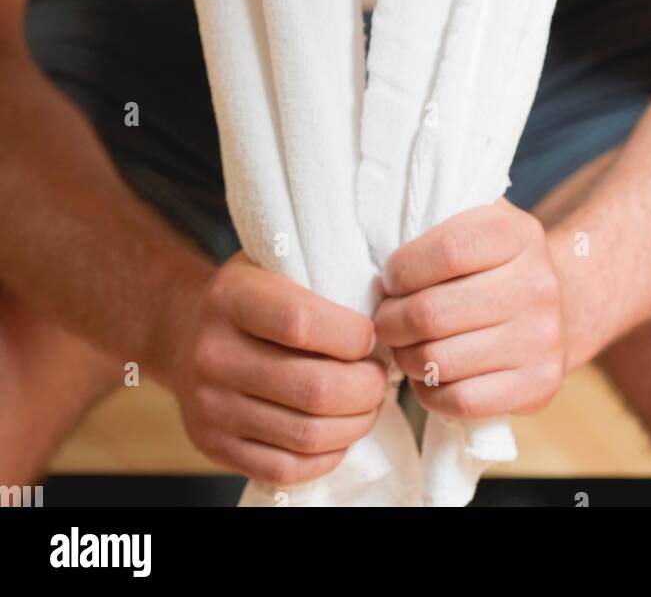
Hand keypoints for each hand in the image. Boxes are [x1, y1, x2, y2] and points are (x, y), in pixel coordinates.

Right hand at [161, 251, 387, 488]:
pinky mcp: (213, 445)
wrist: (182, 332)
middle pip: (313, 388)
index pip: (302, 323)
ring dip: (354, 424)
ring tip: (367, 403)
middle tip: (380, 377)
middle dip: (366, 387)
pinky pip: (284, 467)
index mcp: (231, 297)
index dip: (352, 336)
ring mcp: (209, 405)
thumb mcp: (271, 263)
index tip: (371, 336)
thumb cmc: (249, 296)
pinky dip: (326, 456)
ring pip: (305, 434)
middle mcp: (213, 353)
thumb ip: (318, 272)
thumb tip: (387, 305)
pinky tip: (339, 433)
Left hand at [372, 198, 565, 422]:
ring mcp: (542, 339)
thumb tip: (379, 246)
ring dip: (406, 357)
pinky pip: (461, 401)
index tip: (391, 279)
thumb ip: (436, 220)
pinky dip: (430, 393)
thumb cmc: (493, 265)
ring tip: (404, 346)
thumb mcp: (477, 224)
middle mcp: (537, 285)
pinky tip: (427, 376)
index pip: (448, 250)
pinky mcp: (539, 384)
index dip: (403, 269)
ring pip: (440, 360)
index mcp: (519, 234)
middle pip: (433, 312)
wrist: (561, 307)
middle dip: (391, 320)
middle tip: (384, 320)